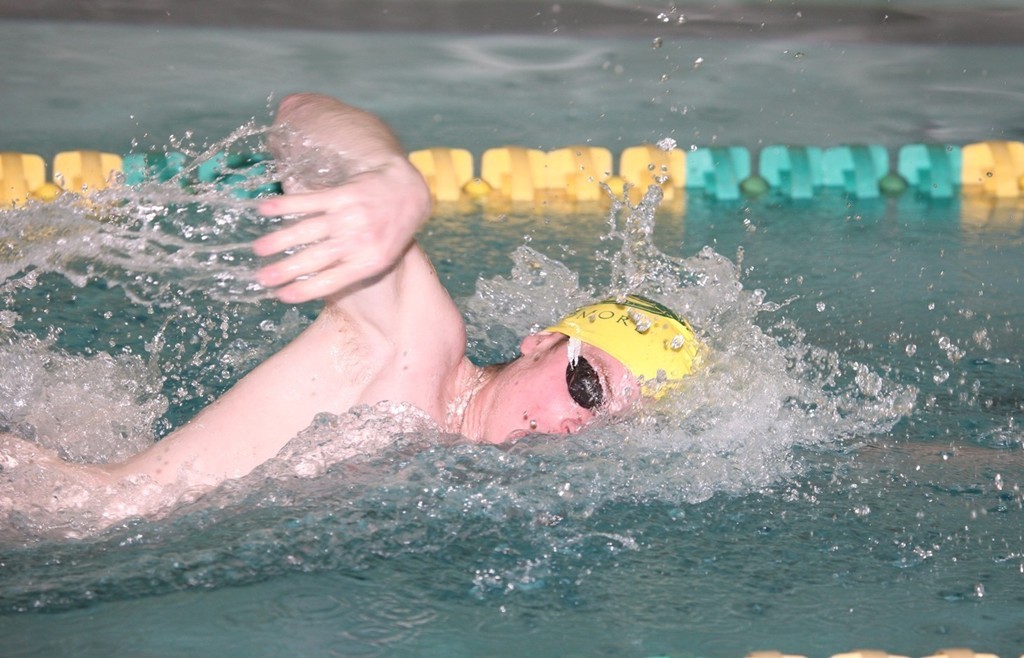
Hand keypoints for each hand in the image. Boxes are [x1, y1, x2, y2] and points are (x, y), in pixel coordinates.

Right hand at [253, 158, 430, 303]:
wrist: (407, 192)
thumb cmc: (390, 231)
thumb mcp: (380, 257)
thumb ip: (352, 269)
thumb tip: (313, 284)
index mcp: (370, 263)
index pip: (332, 281)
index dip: (305, 290)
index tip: (281, 296)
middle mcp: (360, 241)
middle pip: (316, 258)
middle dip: (286, 270)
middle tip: (261, 278)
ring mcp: (351, 216)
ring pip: (309, 230)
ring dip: (280, 240)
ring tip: (259, 249)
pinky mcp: (345, 193)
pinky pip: (311, 201)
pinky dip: (286, 205)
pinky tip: (265, 210)